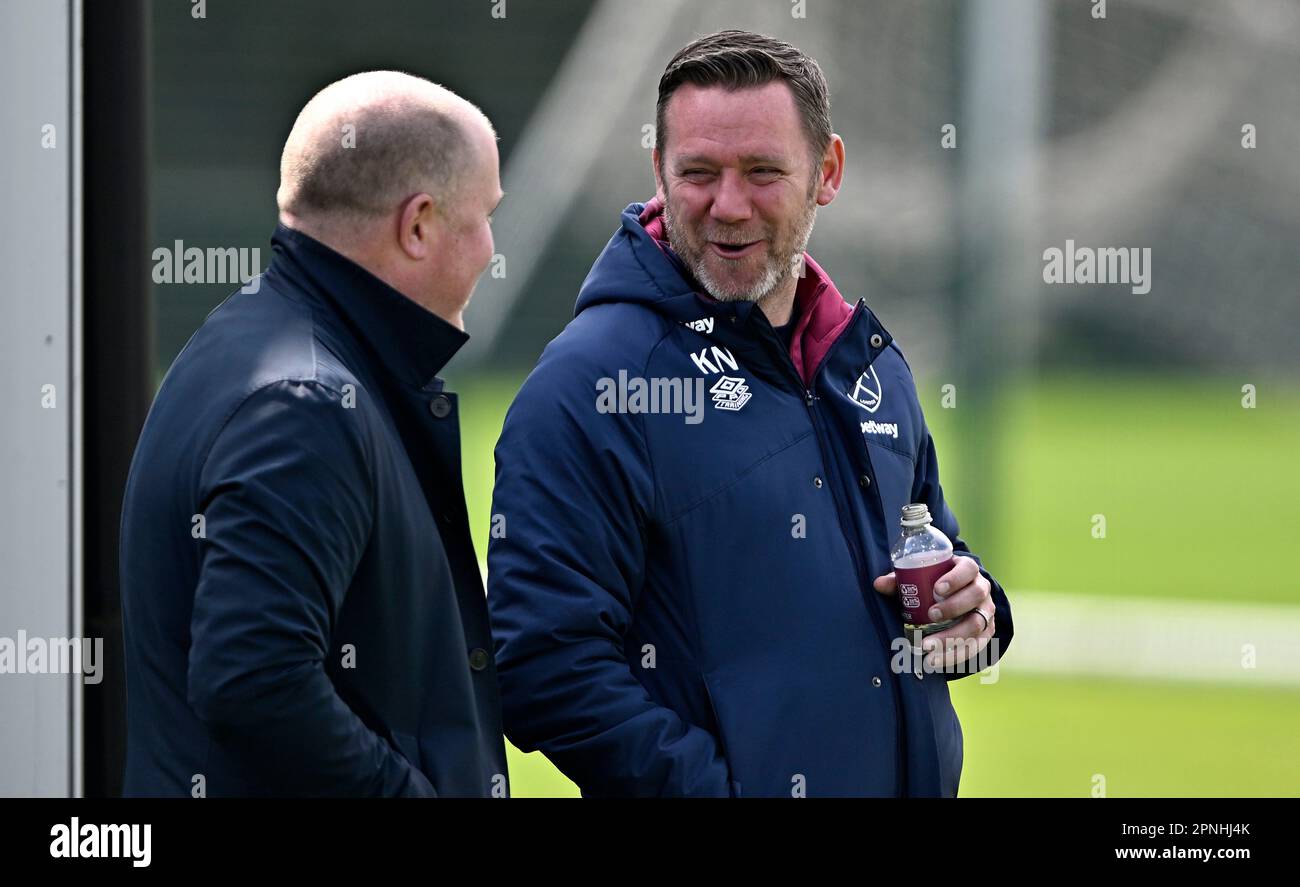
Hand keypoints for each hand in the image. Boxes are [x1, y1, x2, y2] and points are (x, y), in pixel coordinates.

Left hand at [872, 554, 994, 671]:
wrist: (958, 598)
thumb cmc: (935, 584)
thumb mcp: (921, 577)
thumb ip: (902, 580)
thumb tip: (878, 584)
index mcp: (967, 570)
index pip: (968, 569)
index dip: (956, 578)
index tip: (937, 589)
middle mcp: (981, 589)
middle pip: (975, 596)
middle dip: (953, 607)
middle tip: (930, 616)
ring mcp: (986, 612)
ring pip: (976, 625)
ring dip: (952, 638)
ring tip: (927, 648)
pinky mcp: (986, 633)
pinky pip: (976, 646)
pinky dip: (955, 655)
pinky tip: (936, 661)